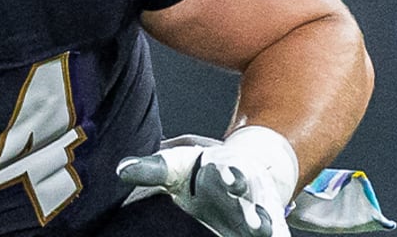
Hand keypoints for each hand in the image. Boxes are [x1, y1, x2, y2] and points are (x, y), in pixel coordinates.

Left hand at [117, 127, 297, 236]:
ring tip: (264, 234)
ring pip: (265, 222)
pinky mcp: (266, 228)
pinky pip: (274, 235)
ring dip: (266, 229)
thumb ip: (151, 169)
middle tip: (256, 222)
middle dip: (254, 212)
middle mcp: (246, 192)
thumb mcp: (175, 166)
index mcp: (223, 171)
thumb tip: (121, 170)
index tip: (231, 177)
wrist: (244, 170)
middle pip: (251, 202)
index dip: (229, 175)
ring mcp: (258, 212)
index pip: (226, 172)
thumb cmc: (201, 171)